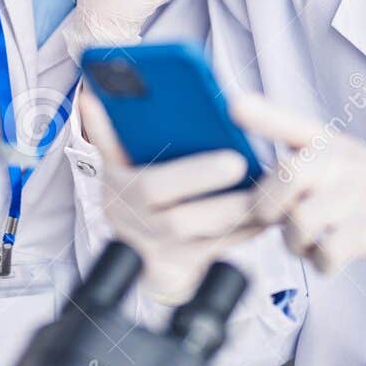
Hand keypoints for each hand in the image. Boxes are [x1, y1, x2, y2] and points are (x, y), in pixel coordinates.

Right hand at [77, 87, 263, 303]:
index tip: (236, 159)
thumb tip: (90, 97)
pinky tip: (271, 213)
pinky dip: (248, 234)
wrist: (132, 247)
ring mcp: (163, 251)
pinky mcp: (185, 268)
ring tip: (275, 193)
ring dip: (245, 218)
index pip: (155, 186)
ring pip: (209, 241)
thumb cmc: (130, 189)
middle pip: (184, 220)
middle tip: (266, 181)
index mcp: (124, 193)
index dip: (196, 174)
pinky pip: (222, 254)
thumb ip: (107, 131)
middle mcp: (140, 227)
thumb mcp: (113, 162)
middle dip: (228, 201)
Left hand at [233, 94, 365, 277]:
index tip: (234, 106)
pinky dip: (320, 263)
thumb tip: (249, 179)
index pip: (293, 123)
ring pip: (300, 220)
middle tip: (274, 222)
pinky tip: (328, 260)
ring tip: (306, 245)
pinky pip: (329, 250)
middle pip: (286, 176)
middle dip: (267, 207)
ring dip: (293, 243)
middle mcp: (343, 162)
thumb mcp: (343, 158)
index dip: (262, 115)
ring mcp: (361, 195)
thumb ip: (298, 160)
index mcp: (331, 143)